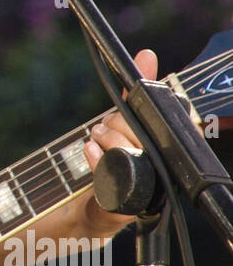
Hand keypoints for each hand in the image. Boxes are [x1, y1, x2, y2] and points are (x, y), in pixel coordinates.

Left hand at [82, 47, 158, 236]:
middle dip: (121, 124)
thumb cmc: (107, 165)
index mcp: (168, 154)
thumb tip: (147, 55)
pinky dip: (98, 161)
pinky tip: (91, 152)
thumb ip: (135, 95)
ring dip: (109, 138)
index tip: (140, 106)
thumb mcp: (120, 126)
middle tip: (101, 127)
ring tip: (94, 139)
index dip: (163, 113)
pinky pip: (113, 177)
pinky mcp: (123, 210)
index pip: (180, 125)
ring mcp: (146, 194)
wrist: (86, 209)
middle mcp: (164, 175)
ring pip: (133, 153)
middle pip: (149, 136)